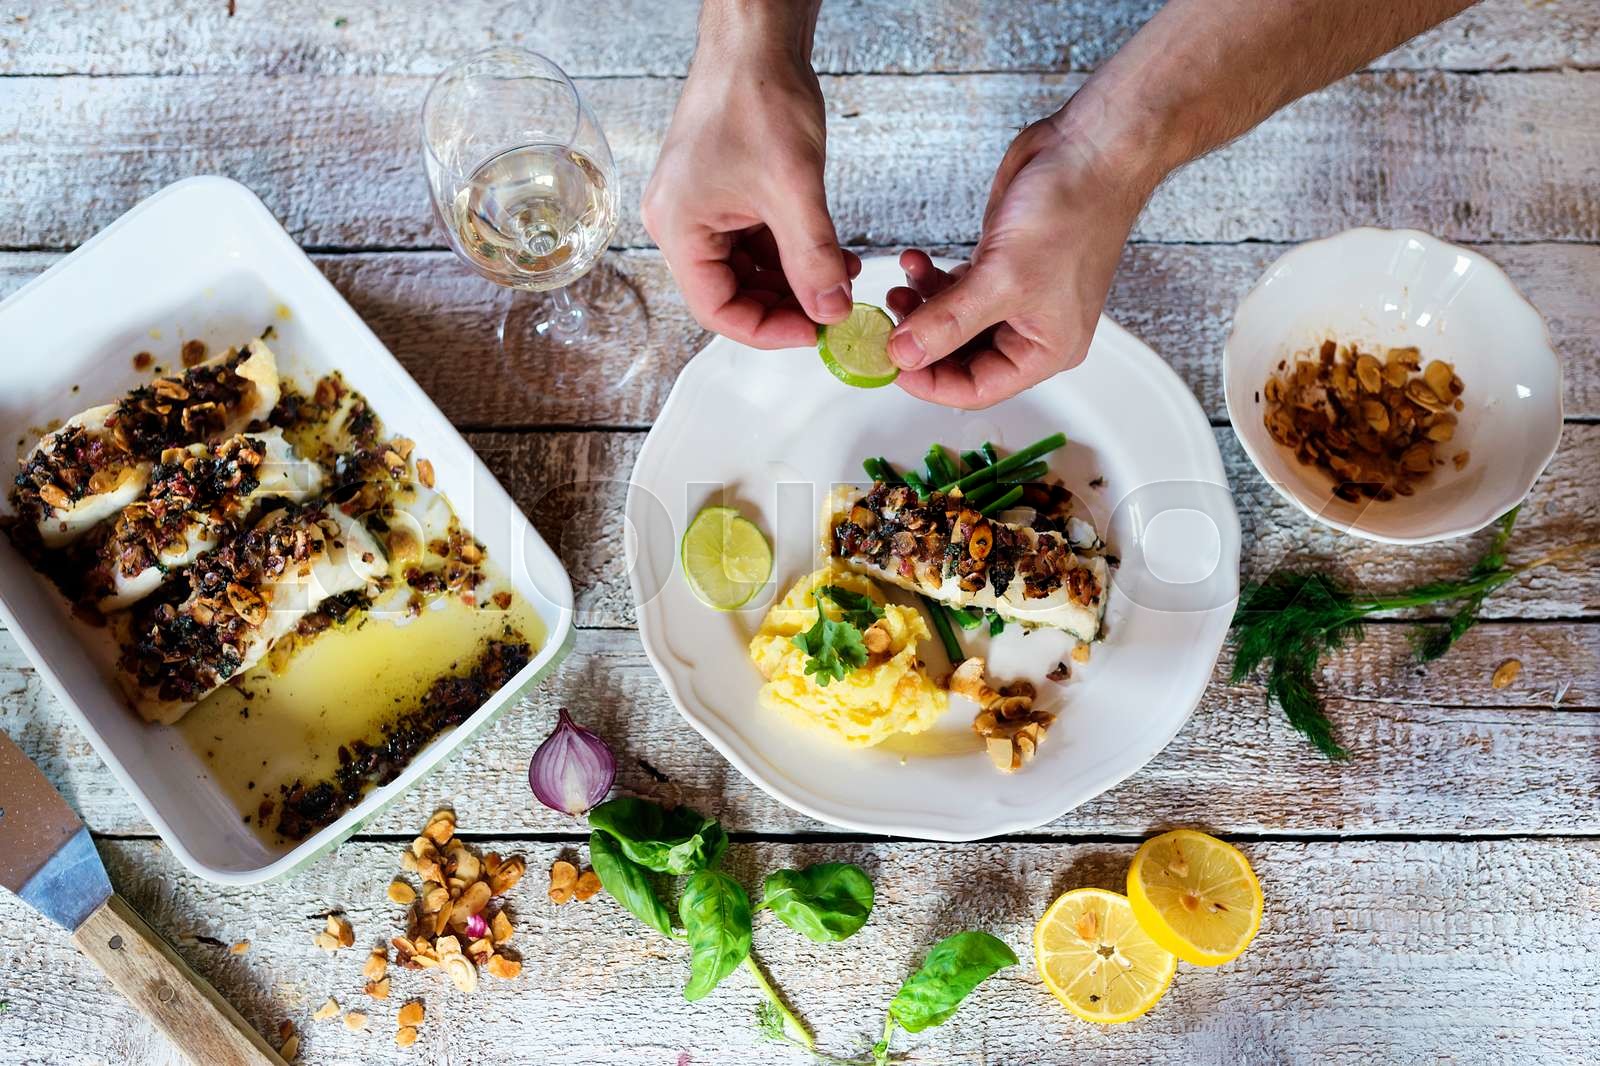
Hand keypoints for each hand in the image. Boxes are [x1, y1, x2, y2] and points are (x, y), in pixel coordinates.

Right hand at [641, 35, 857, 348]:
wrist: (756, 38)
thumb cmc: (757, 95)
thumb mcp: (794, 189)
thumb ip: (813, 259)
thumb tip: (831, 311)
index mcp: (679, 228)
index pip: (716, 309)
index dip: (767, 329)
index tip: (813, 331)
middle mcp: (681, 223)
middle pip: (732, 293)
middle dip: (786, 305)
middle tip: (833, 310)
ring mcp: (702, 208)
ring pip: (750, 270)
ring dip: (795, 280)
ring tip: (840, 279)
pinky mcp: (724, 194)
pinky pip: (756, 242)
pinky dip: (793, 253)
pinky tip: (830, 255)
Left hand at [885, 114, 1155, 408]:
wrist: (1088, 151)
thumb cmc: (1073, 213)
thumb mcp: (1002, 279)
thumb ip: (948, 323)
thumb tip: (905, 354)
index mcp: (1046, 349)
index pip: (977, 389)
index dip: (930, 382)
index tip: (890, 365)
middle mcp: (1031, 329)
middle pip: (961, 359)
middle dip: (921, 342)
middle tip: (885, 325)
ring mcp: (1014, 297)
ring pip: (953, 323)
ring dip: (920, 308)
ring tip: (897, 289)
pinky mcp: (999, 267)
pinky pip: (955, 290)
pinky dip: (930, 280)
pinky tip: (915, 262)